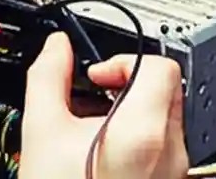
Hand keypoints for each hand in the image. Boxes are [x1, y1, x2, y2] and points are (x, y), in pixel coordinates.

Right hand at [21, 33, 188, 178]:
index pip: (160, 66)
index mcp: (144, 130)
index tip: (97, 74)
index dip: (126, 59)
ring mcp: (174, 176)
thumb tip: (56, 49)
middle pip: (166, 91)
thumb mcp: (41, 132)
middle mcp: (171, 153)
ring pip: (166, 123)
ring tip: (93, 133)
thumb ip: (48, 77)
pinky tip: (102, 160)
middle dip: (129, 86)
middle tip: (96, 97)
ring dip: (133, 115)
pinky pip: (163, 154)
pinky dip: (139, 145)